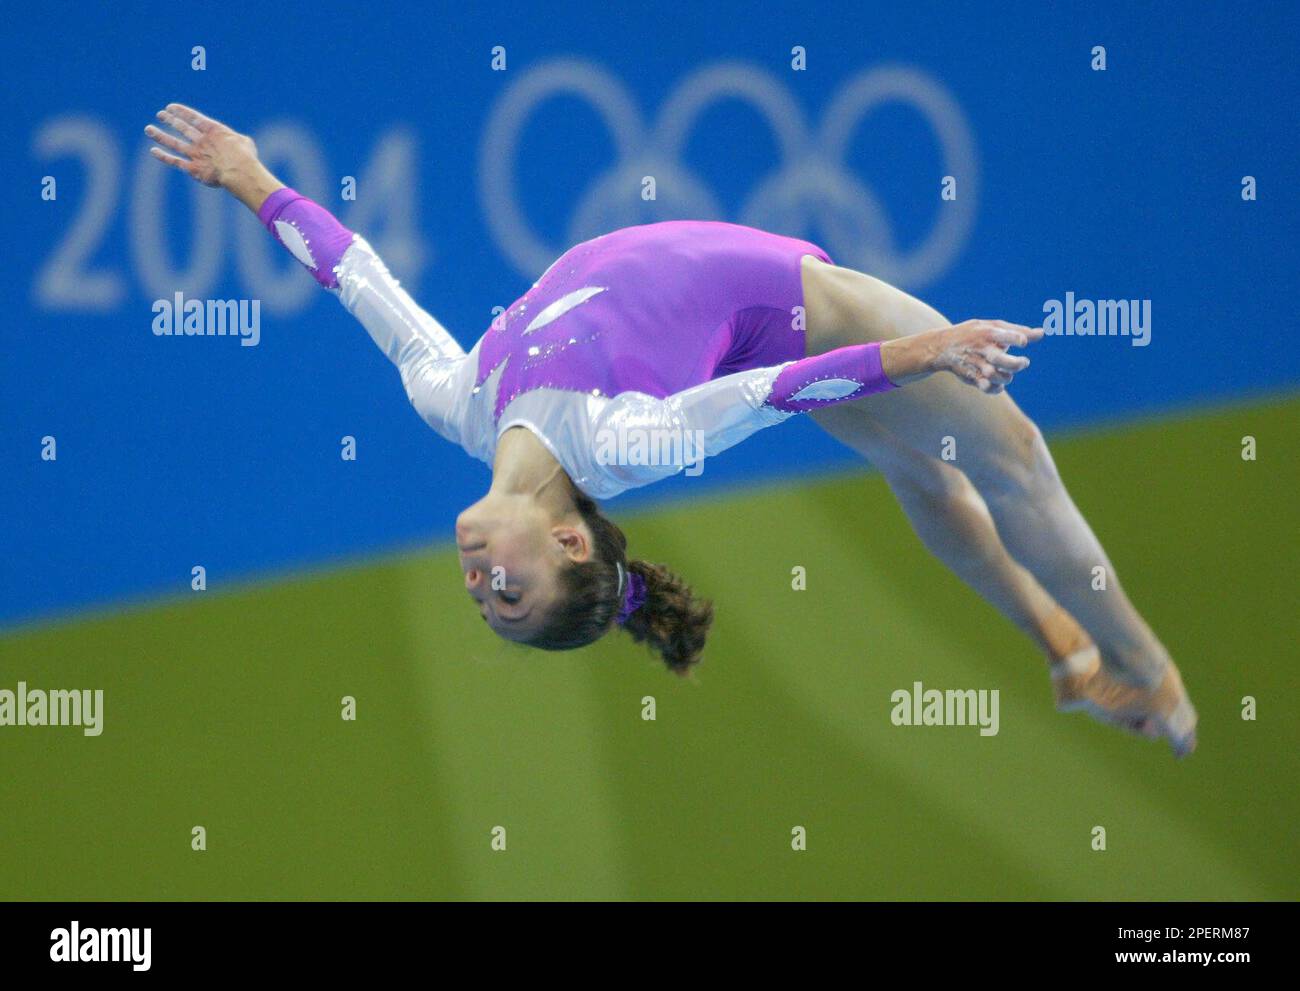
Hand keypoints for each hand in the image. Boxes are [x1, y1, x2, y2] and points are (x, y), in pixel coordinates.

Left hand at [144, 103, 281, 210]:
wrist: (239, 172)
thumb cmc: (246, 157)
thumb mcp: (245, 142)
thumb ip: (237, 139)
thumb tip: (240, 140)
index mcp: (214, 132)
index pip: (193, 118)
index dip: (181, 112)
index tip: (170, 107)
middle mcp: (202, 141)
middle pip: (182, 128)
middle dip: (170, 120)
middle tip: (160, 115)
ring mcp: (196, 154)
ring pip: (174, 143)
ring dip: (161, 136)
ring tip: (149, 129)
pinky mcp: (193, 169)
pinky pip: (175, 161)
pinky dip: (164, 157)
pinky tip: (154, 151)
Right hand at [920, 319, 1042, 393]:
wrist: (943, 347)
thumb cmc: (976, 333)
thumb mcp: (993, 326)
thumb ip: (1018, 331)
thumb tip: (1042, 333)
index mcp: (988, 332)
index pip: (1005, 335)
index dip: (1017, 339)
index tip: (1023, 342)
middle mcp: (982, 348)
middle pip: (1000, 360)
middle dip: (1016, 364)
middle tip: (1024, 362)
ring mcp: (976, 364)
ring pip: (995, 376)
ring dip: (1007, 377)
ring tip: (1008, 373)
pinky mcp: (972, 377)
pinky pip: (987, 387)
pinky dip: (996, 389)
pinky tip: (999, 384)